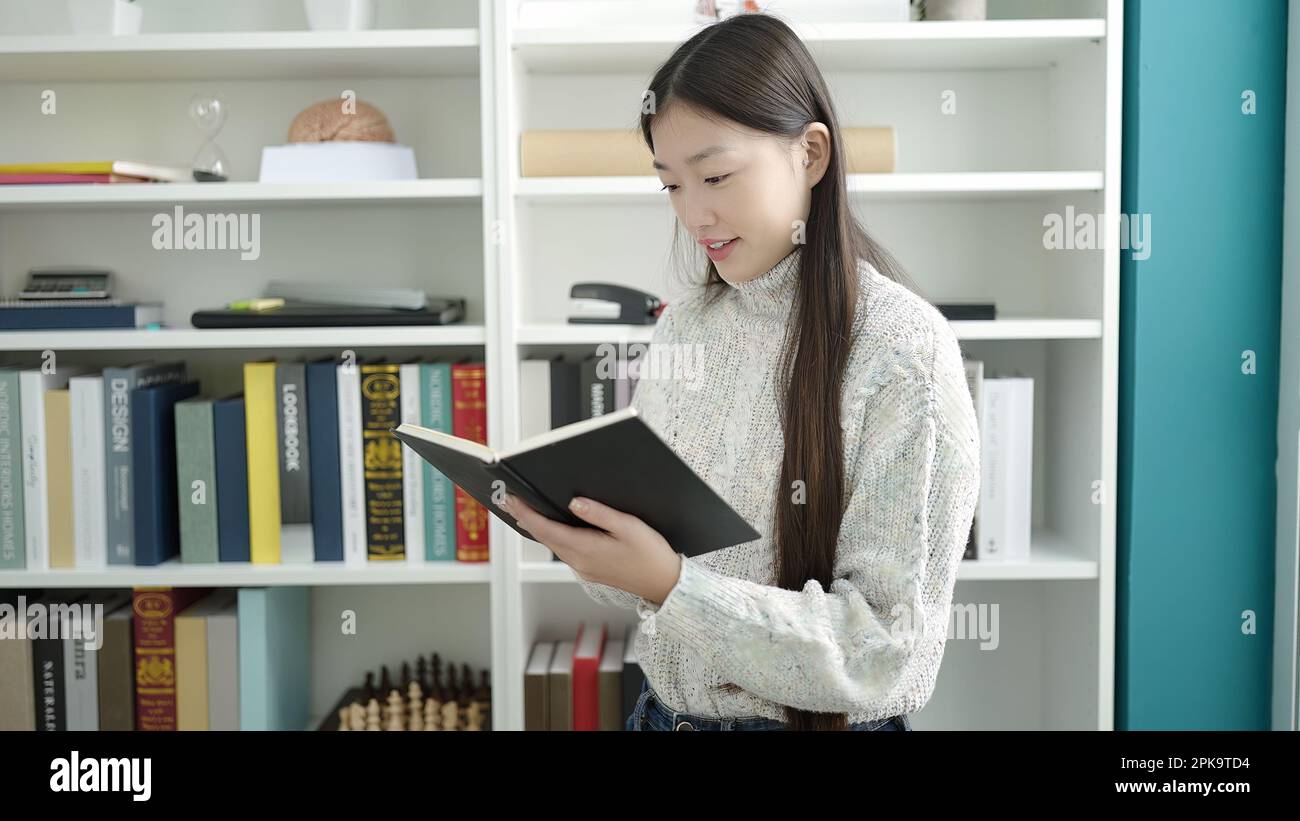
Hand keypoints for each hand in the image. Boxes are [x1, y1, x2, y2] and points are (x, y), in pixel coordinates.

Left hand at [497, 493, 681, 604]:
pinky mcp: (590, 570)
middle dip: (525, 518)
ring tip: (523, 510)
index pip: (546, 529)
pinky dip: (551, 536)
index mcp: (586, 549)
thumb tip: (573, 502)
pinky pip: (564, 550)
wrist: (664, 583)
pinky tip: (551, 527)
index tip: (511, 499)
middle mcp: (579, 561)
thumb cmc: (651, 554)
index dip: (526, 513)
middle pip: (544, 537)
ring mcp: (584, 568)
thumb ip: (599, 513)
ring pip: (553, 545)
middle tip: (508, 500)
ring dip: (537, 527)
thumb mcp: (628, 527)